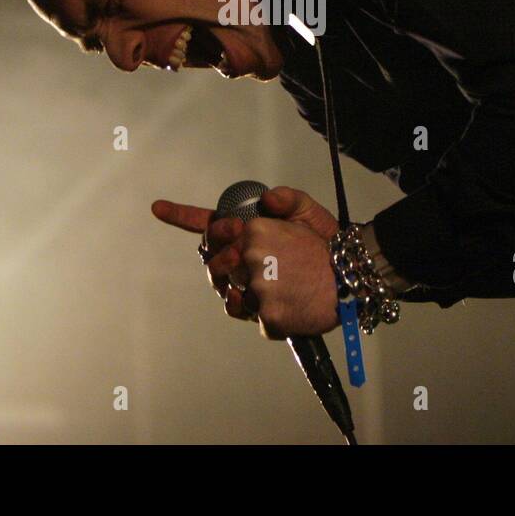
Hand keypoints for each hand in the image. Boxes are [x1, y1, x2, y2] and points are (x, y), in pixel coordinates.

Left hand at [151, 186, 340, 338]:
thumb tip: (264, 198)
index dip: (182, 215)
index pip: (210, 223)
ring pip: (229, 293)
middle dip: (223, 263)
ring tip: (266, 284)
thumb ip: (285, 197)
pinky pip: (247, 316)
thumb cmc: (330, 245)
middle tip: (246, 264)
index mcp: (256, 230)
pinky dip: (257, 313)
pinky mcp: (267, 318)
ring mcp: (257, 291)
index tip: (159, 208)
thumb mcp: (310, 209)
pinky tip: (277, 303)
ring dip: (239, 290)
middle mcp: (251, 259)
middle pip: (214, 264)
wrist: (355, 281)